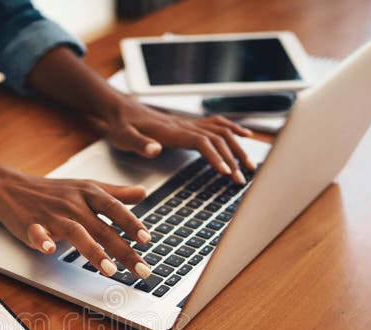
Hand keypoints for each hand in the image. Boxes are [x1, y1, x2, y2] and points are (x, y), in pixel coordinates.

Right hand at [0, 173, 153, 278]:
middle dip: (124, 251)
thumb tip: (143, 193)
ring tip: (109, 269)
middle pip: (103, 228)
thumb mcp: (86, 186)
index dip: (131, 224)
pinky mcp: (31, 224)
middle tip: (142, 270)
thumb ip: (115, 193)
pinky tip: (50, 249)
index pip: (115, 209)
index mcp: (88, 193)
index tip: (146, 240)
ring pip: (76, 233)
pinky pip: (38, 233)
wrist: (11, 187)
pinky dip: (43, 240)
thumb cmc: (52, 191)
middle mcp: (73, 204)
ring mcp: (52, 214)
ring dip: (93, 251)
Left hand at [101, 93, 256, 183]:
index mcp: (172, 131)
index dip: (216, 157)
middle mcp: (184, 125)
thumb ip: (139, 144)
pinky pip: (217, 123)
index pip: (202, 142)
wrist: (120, 108)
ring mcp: (188, 123)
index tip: (227, 173)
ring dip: (238, 148)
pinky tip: (246, 135)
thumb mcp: (123, 137)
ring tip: (250, 166)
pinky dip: (234, 129)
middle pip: (218, 138)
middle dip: (233, 158)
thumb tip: (155, 149)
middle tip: (243, 179)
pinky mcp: (188, 124)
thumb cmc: (121, 125)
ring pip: (222, 131)